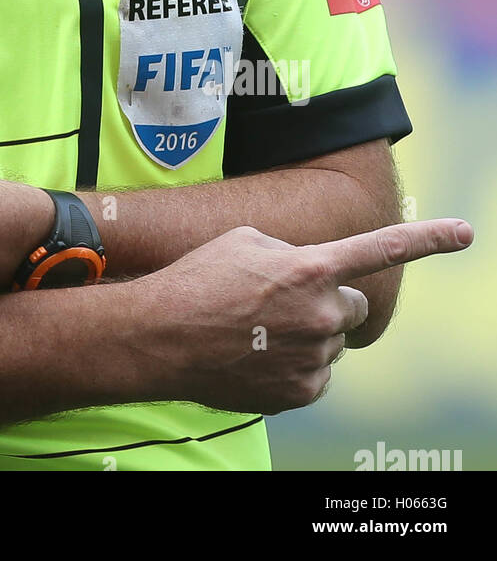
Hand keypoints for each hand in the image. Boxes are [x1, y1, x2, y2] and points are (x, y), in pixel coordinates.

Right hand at [128, 218, 473, 415]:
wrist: (159, 336)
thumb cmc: (197, 278)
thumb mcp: (245, 240)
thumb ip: (293, 252)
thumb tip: (314, 277)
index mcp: (311, 267)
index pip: (381, 249)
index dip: (428, 238)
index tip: (468, 233)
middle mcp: (322, 313)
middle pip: (351, 304)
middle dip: (327, 301)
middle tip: (279, 300)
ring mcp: (315, 357)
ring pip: (330, 341)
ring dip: (306, 333)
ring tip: (254, 328)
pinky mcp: (301, 391)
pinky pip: (316, 373)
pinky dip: (294, 365)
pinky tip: (255, 354)